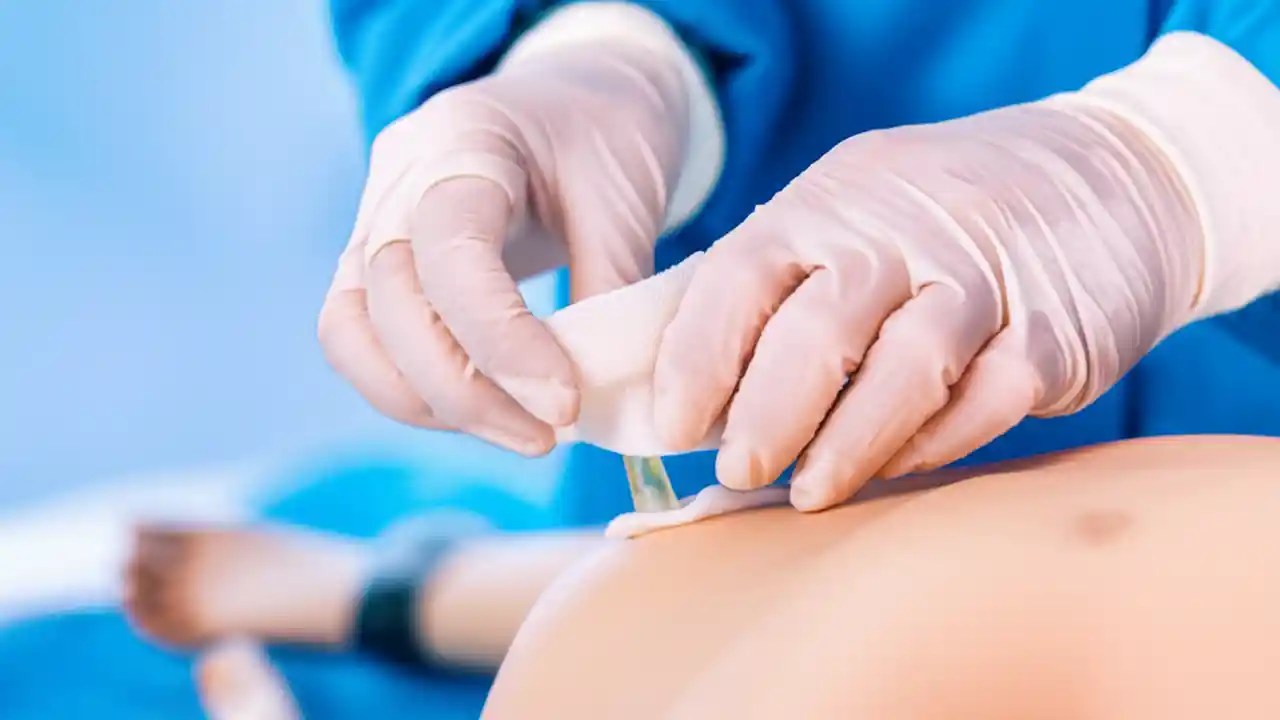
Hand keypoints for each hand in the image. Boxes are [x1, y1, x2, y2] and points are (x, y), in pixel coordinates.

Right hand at [318, 42, 691, 454]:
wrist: (575, 96)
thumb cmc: (605, 134)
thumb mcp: (627, 196)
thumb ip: (611, 288)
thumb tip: (600, 397)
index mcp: (464, 140)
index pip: (449, 251)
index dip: (501, 341)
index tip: (565, 403)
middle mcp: (397, 180)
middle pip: (389, 302)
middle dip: (466, 393)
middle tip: (549, 435)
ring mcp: (372, 221)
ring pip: (353, 332)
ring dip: (431, 404)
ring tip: (522, 434)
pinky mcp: (371, 265)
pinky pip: (359, 341)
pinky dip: (412, 392)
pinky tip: (484, 412)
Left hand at [654, 99, 1202, 509]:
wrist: (1111, 172)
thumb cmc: (944, 212)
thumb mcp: (855, 207)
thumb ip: (784, 282)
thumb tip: (698, 391)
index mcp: (834, 198)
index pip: (741, 275)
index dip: (698, 357)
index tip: (675, 426)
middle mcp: (906, 229)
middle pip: (819, 330)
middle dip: (767, 414)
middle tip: (736, 469)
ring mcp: (988, 276)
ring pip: (904, 371)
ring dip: (847, 446)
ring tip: (807, 495)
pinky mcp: (1057, 329)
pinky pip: (985, 402)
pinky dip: (932, 445)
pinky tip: (896, 467)